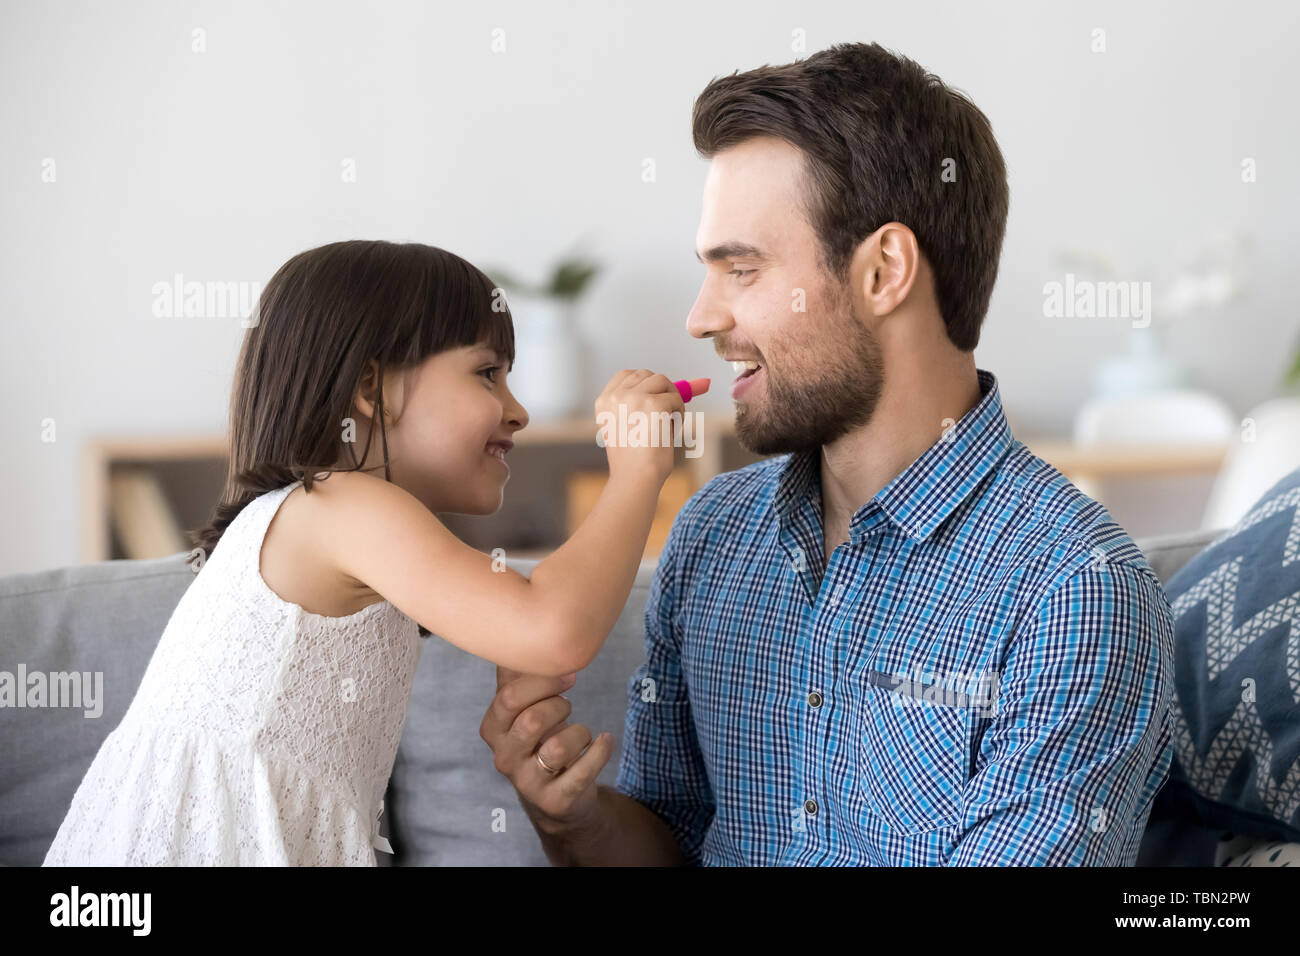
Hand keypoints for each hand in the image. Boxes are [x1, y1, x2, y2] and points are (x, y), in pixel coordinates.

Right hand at [479, 665, 614, 831]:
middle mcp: (503, 757)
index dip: (543, 681)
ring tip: (582, 732)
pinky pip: (583, 771)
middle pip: (532, 721)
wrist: (557, 794)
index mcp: (493, 728)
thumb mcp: (525, 706)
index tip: (568, 676)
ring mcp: (526, 783)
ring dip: (580, 732)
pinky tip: (604, 740)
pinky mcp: (554, 801)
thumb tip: (518, 632)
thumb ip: (518, 672)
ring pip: (557, 748)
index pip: (510, 698)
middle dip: (560, 706)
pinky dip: (600, 750)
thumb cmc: (542, 738)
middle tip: (569, 706)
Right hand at [594, 369, 684, 484]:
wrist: (635, 479)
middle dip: (661, 388)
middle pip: (645, 374)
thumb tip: (685, 386)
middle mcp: (616, 396)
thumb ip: (640, 406)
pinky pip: (675, 398)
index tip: (656, 394)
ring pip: (662, 380)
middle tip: (669, 410)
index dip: (644, 382)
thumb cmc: (634, 461)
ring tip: (672, 421)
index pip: (625, 375)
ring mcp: (634, 398)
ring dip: (672, 397)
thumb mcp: (628, 428)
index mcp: (604, 403)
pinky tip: (673, 430)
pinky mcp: (654, 404)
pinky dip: (680, 412)